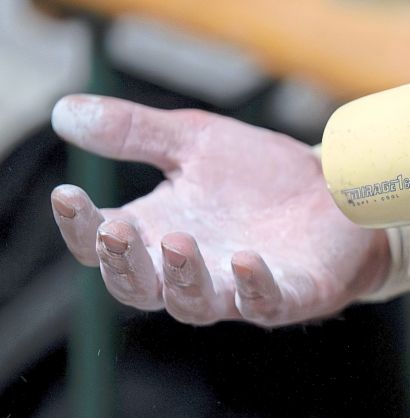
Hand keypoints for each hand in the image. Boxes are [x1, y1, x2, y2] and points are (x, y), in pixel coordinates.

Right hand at [50, 95, 389, 325]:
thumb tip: (64, 111)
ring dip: (181, 278)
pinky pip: (265, 305)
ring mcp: (240, 290)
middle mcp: (193, 272)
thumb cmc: (260, 173)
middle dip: (123, 264)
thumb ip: (135, 132)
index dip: (79, 228)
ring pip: (195, 306)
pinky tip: (245, 261)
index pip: (102, 245)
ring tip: (176, 242)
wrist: (336, 187)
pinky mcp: (292, 296)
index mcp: (158, 233)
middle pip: (139, 289)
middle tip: (114, 231)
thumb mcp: (195, 141)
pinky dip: (253, 288)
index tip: (67, 194)